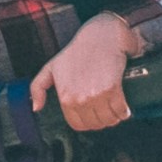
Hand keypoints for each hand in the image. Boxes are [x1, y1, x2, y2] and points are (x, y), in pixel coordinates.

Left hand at [45, 15, 138, 132]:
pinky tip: (124, 109)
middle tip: (106, 113)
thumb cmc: (76, 51)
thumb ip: (37, 88)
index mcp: (66, 98)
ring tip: (115, 112)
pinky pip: (120, 111)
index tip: (93, 117)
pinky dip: (124, 112)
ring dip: (114, 119)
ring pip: (109, 120)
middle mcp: (80, 99)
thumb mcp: (50, 68)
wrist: (99, 37)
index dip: (87, 123)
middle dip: (102, 121)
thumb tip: (36, 108)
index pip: (78, 124)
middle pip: (95, 124)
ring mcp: (96, 95)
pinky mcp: (112, 89)